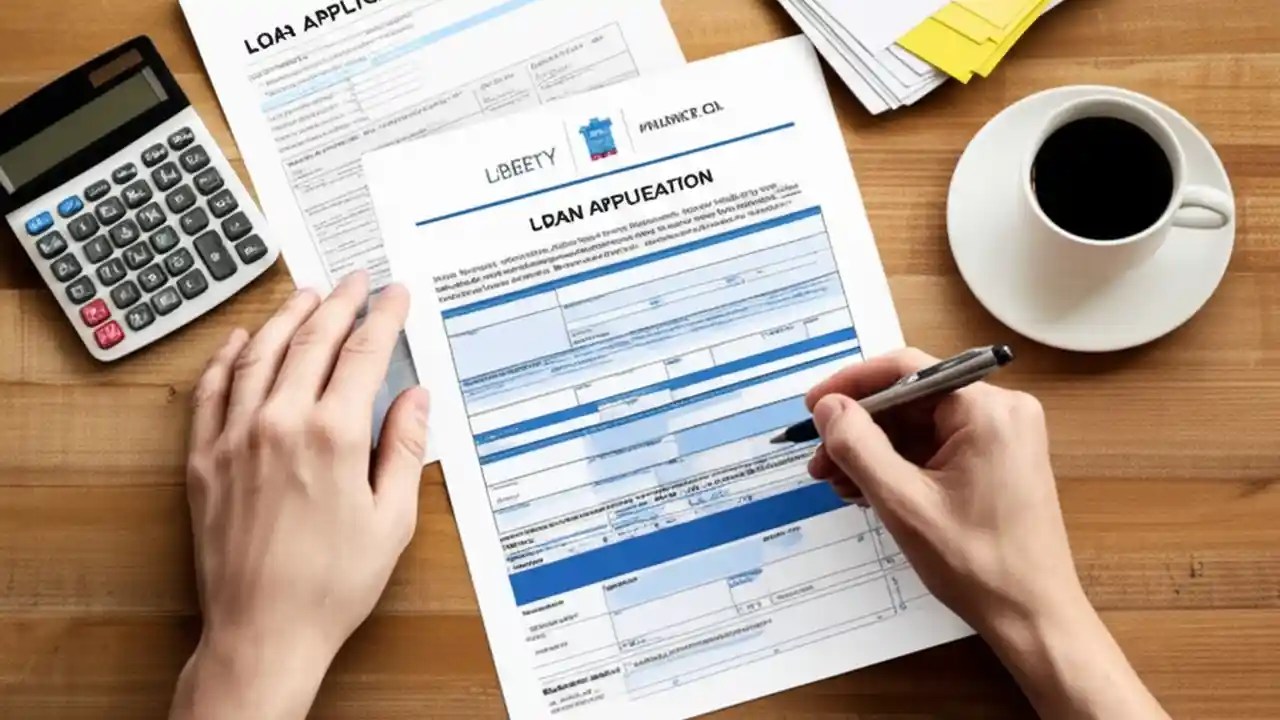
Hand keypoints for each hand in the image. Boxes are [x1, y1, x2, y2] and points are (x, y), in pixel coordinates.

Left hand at [170, 272, 429, 719]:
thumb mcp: (392, 519)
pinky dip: (227, 357)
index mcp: (332, 435)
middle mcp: (279, 424)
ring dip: (285, 317)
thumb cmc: (332, 584)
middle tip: (355, 280)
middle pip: (311, 340)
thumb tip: (415, 397)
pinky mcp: (204, 460)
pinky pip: (212, 391)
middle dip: (339, 303)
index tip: (395, 295)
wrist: (264, 630)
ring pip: (259, 353)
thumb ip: (403, 448)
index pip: (363, 353)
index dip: (384, 316)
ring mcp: (235, 438)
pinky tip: (239, 341)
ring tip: (305, 296)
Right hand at [805, 348, 1073, 631]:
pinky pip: (937, 446)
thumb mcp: (902, 503)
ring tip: (838, 480)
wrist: (1032, 616)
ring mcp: (1003, 436)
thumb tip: (829, 407)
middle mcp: (1002, 411)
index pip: (906, 369)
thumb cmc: (979, 565)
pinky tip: (868, 488)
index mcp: (988, 410)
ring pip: (920, 425)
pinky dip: (901, 464)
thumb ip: (858, 447)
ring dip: (875, 450)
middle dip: (860, 428)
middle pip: (911, 398)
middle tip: (820, 458)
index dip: (852, 384)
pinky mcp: (998, 460)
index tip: (814, 406)